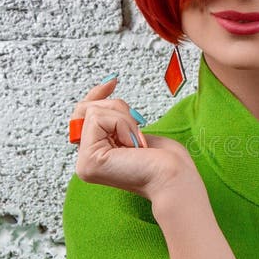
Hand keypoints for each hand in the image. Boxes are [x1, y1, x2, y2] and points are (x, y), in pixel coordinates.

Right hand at [71, 77, 201, 202]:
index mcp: (96, 155)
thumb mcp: (134, 130)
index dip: (96, 95)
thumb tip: (102, 91)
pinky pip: (99, 119)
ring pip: (92, 111)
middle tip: (137, 127)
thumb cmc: (165, 160)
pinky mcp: (89, 161)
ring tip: (137, 141)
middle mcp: (85, 162)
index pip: (83, 117)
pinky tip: (133, 144)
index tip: (113, 81)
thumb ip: (113, 117)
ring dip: (123, 119)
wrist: (174, 177)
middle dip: (116, 108)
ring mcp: (84, 163)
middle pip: (85, 109)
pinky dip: (122, 124)